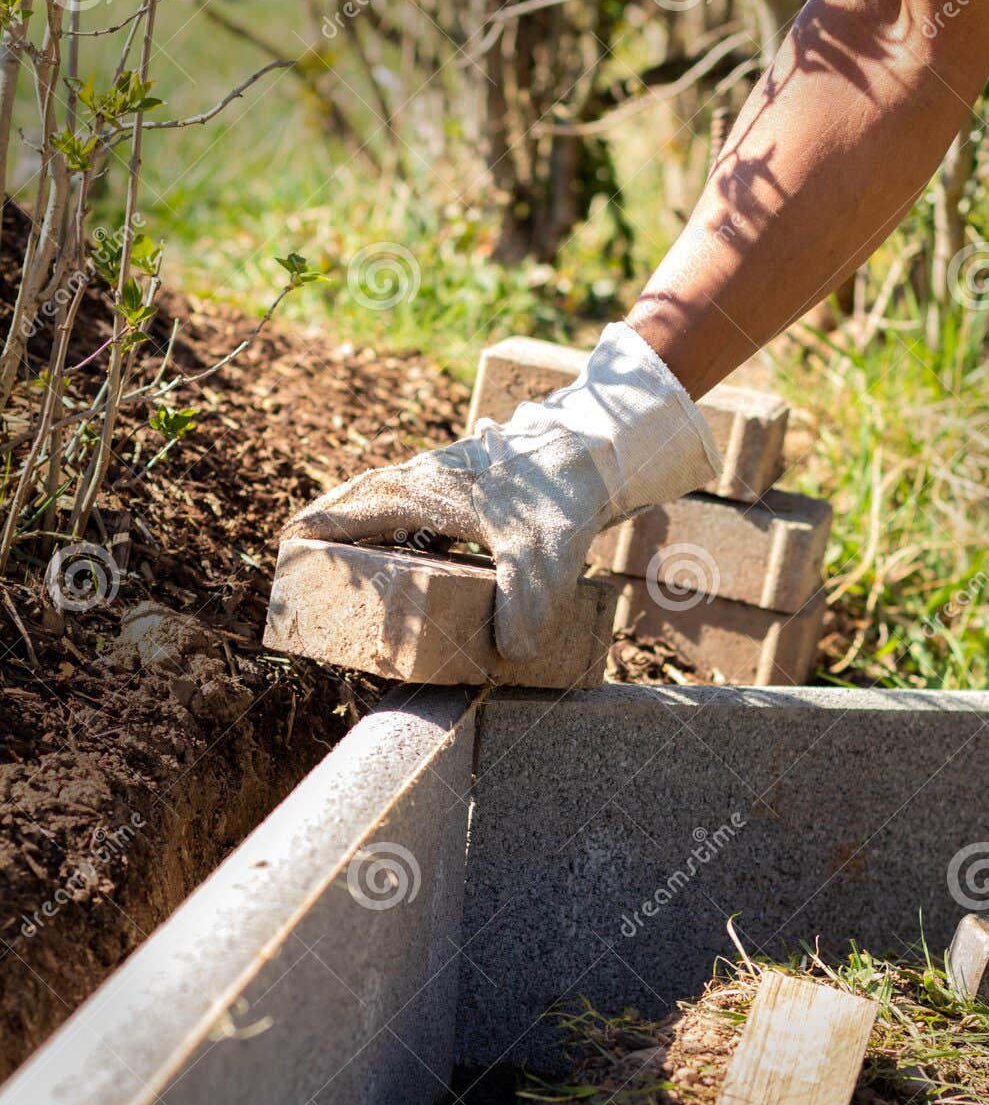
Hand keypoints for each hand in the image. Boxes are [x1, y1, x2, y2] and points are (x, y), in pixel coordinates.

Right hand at [281, 322, 719, 660]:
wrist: (591, 449)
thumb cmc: (559, 495)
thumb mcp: (542, 557)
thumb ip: (522, 608)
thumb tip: (504, 656)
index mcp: (411, 492)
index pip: (334, 518)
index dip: (303, 547)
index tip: (280, 572)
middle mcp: (412, 482)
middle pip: (344, 510)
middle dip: (318, 544)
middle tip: (297, 581)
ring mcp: (432, 482)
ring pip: (372, 507)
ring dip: (351, 537)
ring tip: (335, 578)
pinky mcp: (455, 491)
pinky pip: (402, 512)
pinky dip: (386, 535)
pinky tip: (399, 564)